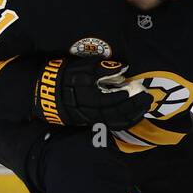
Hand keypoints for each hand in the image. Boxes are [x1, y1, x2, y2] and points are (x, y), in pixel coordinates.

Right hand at [32, 57, 152, 129]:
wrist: (44, 92)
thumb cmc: (65, 75)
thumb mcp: (81, 67)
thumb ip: (102, 68)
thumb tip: (124, 68)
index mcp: (86, 96)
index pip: (110, 100)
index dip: (126, 96)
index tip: (139, 88)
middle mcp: (88, 110)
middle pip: (115, 113)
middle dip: (134, 107)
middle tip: (148, 98)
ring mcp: (88, 119)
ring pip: (114, 122)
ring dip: (132, 116)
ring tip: (145, 107)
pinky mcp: (89, 123)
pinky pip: (110, 125)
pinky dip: (124, 122)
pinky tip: (134, 116)